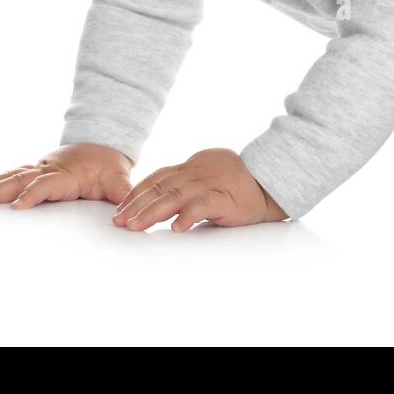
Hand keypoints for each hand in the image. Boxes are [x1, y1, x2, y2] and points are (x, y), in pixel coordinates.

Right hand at [0, 143, 133, 208]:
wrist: (102, 146)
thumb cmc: (108, 166)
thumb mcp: (119, 179)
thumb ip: (122, 195)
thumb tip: (124, 216)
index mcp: (68, 173)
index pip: (48, 183)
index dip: (33, 194)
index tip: (17, 206)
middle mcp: (48, 169)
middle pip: (19, 178)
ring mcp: (37, 170)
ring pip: (10, 176)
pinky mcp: (31, 173)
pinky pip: (9, 177)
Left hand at [111, 147, 289, 230]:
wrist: (274, 180)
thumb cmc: (243, 182)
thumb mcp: (210, 175)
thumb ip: (189, 182)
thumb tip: (164, 199)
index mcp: (193, 166)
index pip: (157, 177)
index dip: (137, 192)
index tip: (120, 208)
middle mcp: (198, 172)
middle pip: (160, 187)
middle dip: (136, 205)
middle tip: (119, 221)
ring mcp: (211, 183)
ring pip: (175, 196)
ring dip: (152, 212)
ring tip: (136, 226)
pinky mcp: (225, 197)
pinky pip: (203, 205)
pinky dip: (188, 216)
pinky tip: (176, 228)